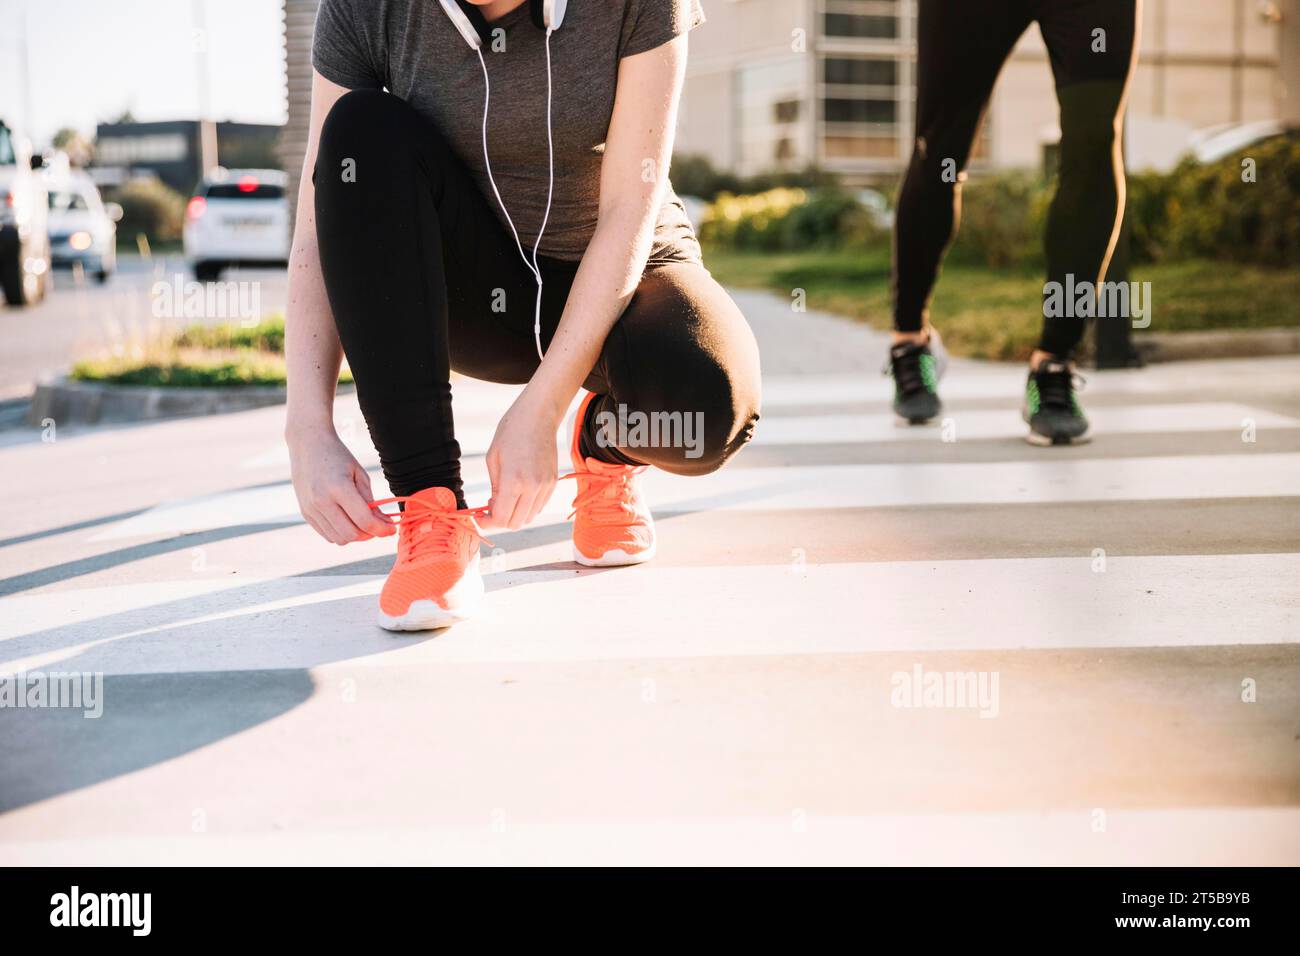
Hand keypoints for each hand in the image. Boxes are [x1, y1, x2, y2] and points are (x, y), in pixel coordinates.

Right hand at [287, 426, 394, 543]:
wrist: (308, 445)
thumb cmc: (338, 457)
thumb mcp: (360, 475)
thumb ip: (372, 502)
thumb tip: (385, 524)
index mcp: (338, 488)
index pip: (364, 521)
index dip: (382, 529)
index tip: (392, 528)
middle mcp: (321, 501)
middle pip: (352, 534)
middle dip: (370, 534)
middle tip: (378, 525)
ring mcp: (311, 509)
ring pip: (340, 539)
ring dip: (356, 535)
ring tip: (363, 521)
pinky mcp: (305, 513)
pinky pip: (328, 535)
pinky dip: (342, 533)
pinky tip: (348, 520)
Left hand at [485, 394, 561, 529]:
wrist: (539, 415)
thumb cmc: (512, 431)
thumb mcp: (493, 459)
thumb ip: (494, 488)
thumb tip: (493, 508)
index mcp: (514, 481)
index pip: (501, 518)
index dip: (488, 523)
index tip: (480, 519)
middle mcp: (533, 487)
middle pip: (516, 523)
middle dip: (500, 521)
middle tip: (490, 509)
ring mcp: (546, 486)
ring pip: (529, 518)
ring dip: (515, 515)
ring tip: (505, 499)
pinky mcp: (553, 483)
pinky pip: (539, 506)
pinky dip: (527, 506)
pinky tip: (519, 492)